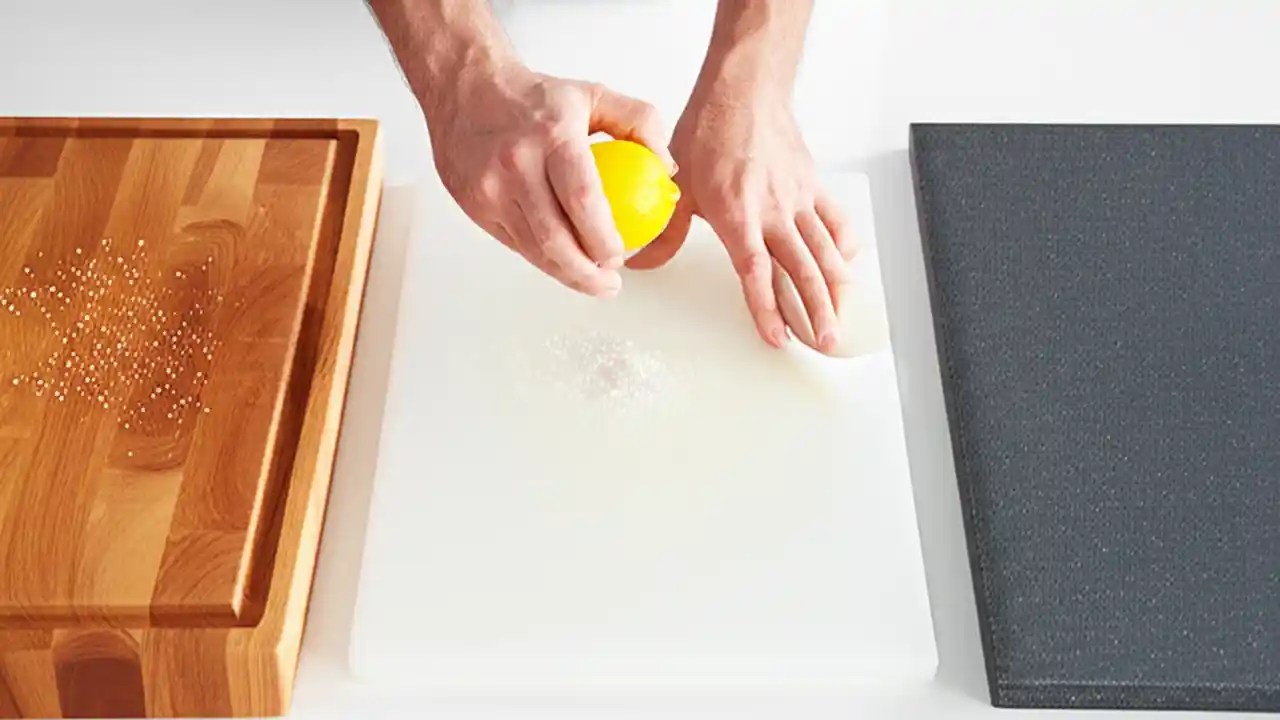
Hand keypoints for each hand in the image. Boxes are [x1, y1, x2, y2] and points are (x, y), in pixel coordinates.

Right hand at [423, 62, 674, 297]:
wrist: (465, 89)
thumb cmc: (537, 98)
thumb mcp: (594, 95)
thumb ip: (639, 123)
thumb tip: (667, 168)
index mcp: (553, 136)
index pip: (582, 198)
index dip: (603, 237)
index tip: (621, 256)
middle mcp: (517, 163)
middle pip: (554, 237)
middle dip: (586, 273)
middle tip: (610, 283)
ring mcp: (490, 188)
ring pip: (532, 249)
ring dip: (565, 274)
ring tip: (592, 281)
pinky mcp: (474, 204)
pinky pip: (514, 243)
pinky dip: (542, 258)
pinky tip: (563, 262)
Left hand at [626, 84, 853, 350]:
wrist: (744, 90)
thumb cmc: (710, 130)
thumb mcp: (677, 185)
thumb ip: (665, 230)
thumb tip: (644, 261)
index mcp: (739, 215)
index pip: (757, 272)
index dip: (768, 308)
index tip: (778, 337)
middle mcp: (774, 211)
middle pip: (802, 270)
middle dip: (816, 311)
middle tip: (824, 342)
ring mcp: (798, 200)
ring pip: (825, 252)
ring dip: (835, 290)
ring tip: (841, 321)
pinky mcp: (813, 186)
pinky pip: (836, 222)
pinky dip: (844, 248)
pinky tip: (845, 268)